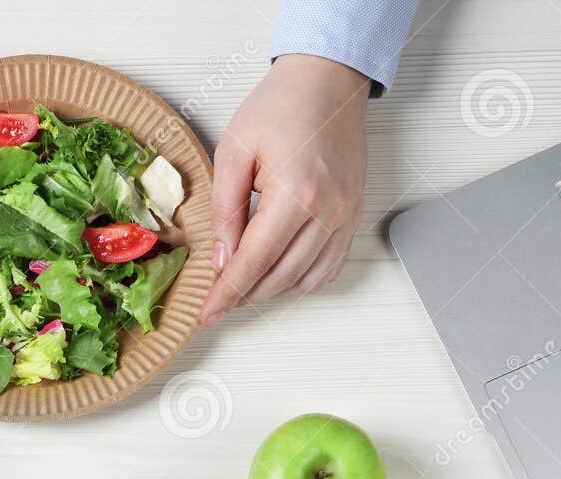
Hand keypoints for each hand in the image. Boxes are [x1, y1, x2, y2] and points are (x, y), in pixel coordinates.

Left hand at [202, 54, 370, 322]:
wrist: (327, 81)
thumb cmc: (280, 107)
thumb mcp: (234, 151)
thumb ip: (226, 210)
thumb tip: (222, 261)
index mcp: (296, 193)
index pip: (255, 261)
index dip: (227, 293)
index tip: (207, 314)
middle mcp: (328, 210)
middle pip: (280, 278)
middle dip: (245, 295)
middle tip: (218, 301)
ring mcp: (346, 216)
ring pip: (306, 280)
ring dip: (272, 291)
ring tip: (244, 284)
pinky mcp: (354, 216)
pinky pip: (329, 267)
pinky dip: (302, 280)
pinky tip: (278, 273)